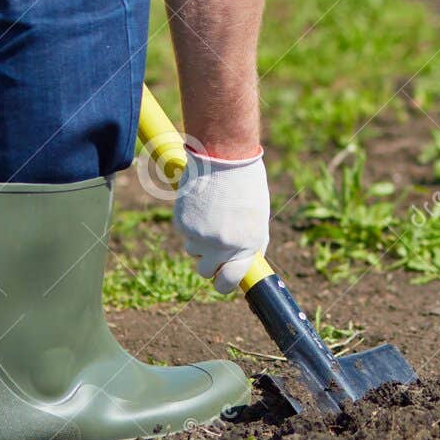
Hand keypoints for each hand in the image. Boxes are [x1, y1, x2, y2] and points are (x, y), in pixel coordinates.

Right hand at [173, 149, 269, 293]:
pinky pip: (184, 233)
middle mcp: (222, 246)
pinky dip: (189, 222)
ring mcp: (200, 236)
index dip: (223, 283)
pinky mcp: (182, 224)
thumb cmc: (246, 184)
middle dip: (208, 262)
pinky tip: (200, 203)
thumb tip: (245, 262)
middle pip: (205, 272)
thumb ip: (250, 242)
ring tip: (209, 213)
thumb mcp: (258, 218)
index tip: (222, 280)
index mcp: (246, 245)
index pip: (229, 282)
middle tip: (212, 245)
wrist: (224, 156)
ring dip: (198, 239)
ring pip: (192, 251)